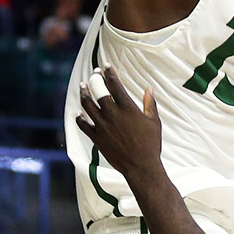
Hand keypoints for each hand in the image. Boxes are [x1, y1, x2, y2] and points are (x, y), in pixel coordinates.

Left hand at [75, 66, 162, 182]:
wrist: (140, 166)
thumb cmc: (150, 144)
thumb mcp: (154, 122)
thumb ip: (150, 103)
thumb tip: (149, 89)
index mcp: (127, 108)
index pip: (115, 84)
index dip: (109, 72)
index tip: (106, 66)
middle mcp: (112, 114)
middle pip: (98, 89)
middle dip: (95, 78)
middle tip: (94, 74)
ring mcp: (102, 125)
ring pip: (87, 104)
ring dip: (84, 93)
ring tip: (83, 86)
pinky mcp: (96, 137)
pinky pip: (83, 124)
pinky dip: (79, 117)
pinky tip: (78, 112)